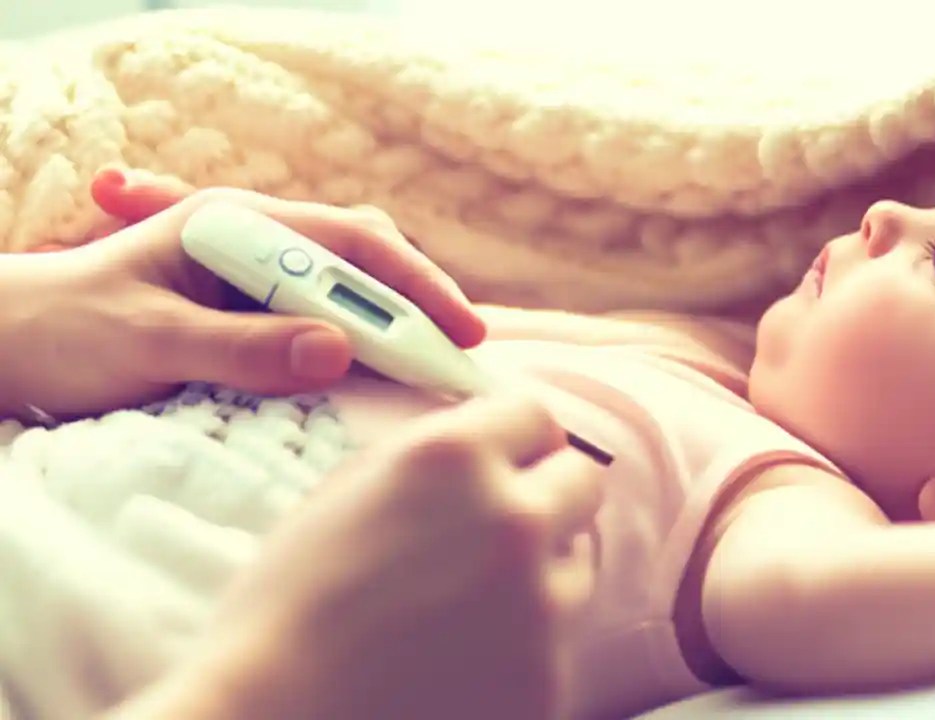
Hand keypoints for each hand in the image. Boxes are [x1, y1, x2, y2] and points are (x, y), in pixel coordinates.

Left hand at [0, 168, 484, 418]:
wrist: (12, 343)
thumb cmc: (70, 332)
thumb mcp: (153, 343)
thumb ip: (242, 348)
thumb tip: (336, 353)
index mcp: (233, 227)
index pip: (350, 243)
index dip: (413, 286)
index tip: (457, 332)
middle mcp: (253, 243)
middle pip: (364, 258)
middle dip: (418, 303)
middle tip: (458, 359)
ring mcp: (254, 278)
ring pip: (351, 289)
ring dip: (395, 327)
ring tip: (433, 372)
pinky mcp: (251, 314)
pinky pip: (325, 321)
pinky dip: (364, 346)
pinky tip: (384, 376)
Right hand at [116, 394, 603, 719]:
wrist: (273, 719)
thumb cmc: (286, 604)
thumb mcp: (348, 488)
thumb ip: (431, 453)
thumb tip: (488, 438)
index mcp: (453, 458)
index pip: (535, 414)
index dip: (516, 437)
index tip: (506, 457)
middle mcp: (511, 520)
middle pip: (582, 479)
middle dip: (547, 492)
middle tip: (501, 524)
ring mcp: (541, 605)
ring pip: (579, 559)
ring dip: (543, 567)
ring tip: (471, 600)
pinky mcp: (548, 677)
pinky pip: (559, 636)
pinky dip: (526, 639)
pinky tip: (465, 656)